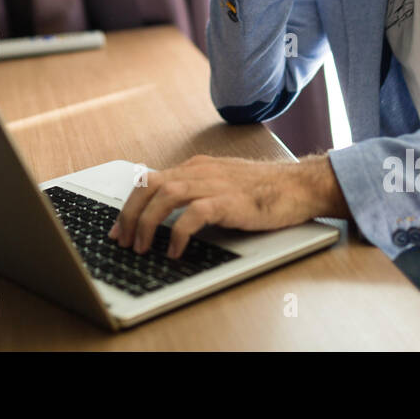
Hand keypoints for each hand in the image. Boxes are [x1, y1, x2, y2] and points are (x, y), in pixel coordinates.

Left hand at [107, 154, 347, 258]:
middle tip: (122, 240)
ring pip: (165, 196)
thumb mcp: (222, 184)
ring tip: (142, 248)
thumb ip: (196, 192)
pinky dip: (178, 233)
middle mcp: (200, 171)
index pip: (150, 180)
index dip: (129, 204)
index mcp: (196, 167)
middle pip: (150, 185)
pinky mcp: (229, 201)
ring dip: (147, 223)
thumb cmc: (264, 190)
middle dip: (130, 214)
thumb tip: (167, 216)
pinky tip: (175, 251)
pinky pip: (194, 214)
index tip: (119, 228)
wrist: (299, 186)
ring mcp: (214, 184)